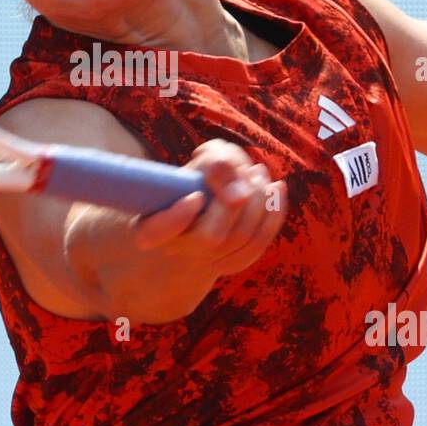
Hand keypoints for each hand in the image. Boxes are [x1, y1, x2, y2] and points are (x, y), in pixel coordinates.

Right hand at [130, 139, 286, 274]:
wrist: (186, 229)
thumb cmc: (185, 189)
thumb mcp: (189, 168)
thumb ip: (212, 161)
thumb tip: (240, 176)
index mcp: (150, 229)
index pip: (160, 230)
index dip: (178, 216)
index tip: (194, 197)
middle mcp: (177, 251)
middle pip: (211, 236)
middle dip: (234, 200)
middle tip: (244, 171)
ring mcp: (206, 262)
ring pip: (240, 238)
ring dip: (258, 200)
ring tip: (258, 173)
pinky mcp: (232, 263)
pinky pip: (259, 243)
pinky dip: (273, 212)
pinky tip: (276, 188)